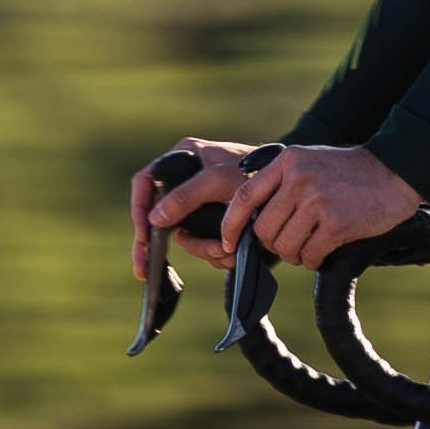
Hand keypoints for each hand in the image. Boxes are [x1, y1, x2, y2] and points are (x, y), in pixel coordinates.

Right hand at [130, 138, 264, 278]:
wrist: (292, 189)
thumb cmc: (257, 171)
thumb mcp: (219, 181)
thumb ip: (186, 196)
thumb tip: (153, 220)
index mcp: (182, 159)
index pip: (145, 183)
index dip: (138, 209)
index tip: (142, 235)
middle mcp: (187, 181)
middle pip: (160, 218)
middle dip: (162, 244)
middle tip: (145, 270)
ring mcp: (201, 205)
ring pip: (185, 237)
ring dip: (201, 250)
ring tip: (223, 251)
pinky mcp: (216, 223)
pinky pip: (204, 244)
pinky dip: (215, 253)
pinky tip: (230, 254)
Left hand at [221, 144, 425, 273]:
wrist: (394, 172)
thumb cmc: (348, 172)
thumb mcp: (308, 161)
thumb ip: (279, 182)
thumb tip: (249, 219)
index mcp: (287, 163)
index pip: (243, 198)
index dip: (231, 226)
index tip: (229, 243)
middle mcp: (298, 179)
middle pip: (264, 230)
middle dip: (274, 244)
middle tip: (292, 241)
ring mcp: (317, 201)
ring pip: (285, 247)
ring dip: (297, 254)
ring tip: (312, 244)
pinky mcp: (336, 223)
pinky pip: (310, 255)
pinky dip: (314, 259)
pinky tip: (326, 249)